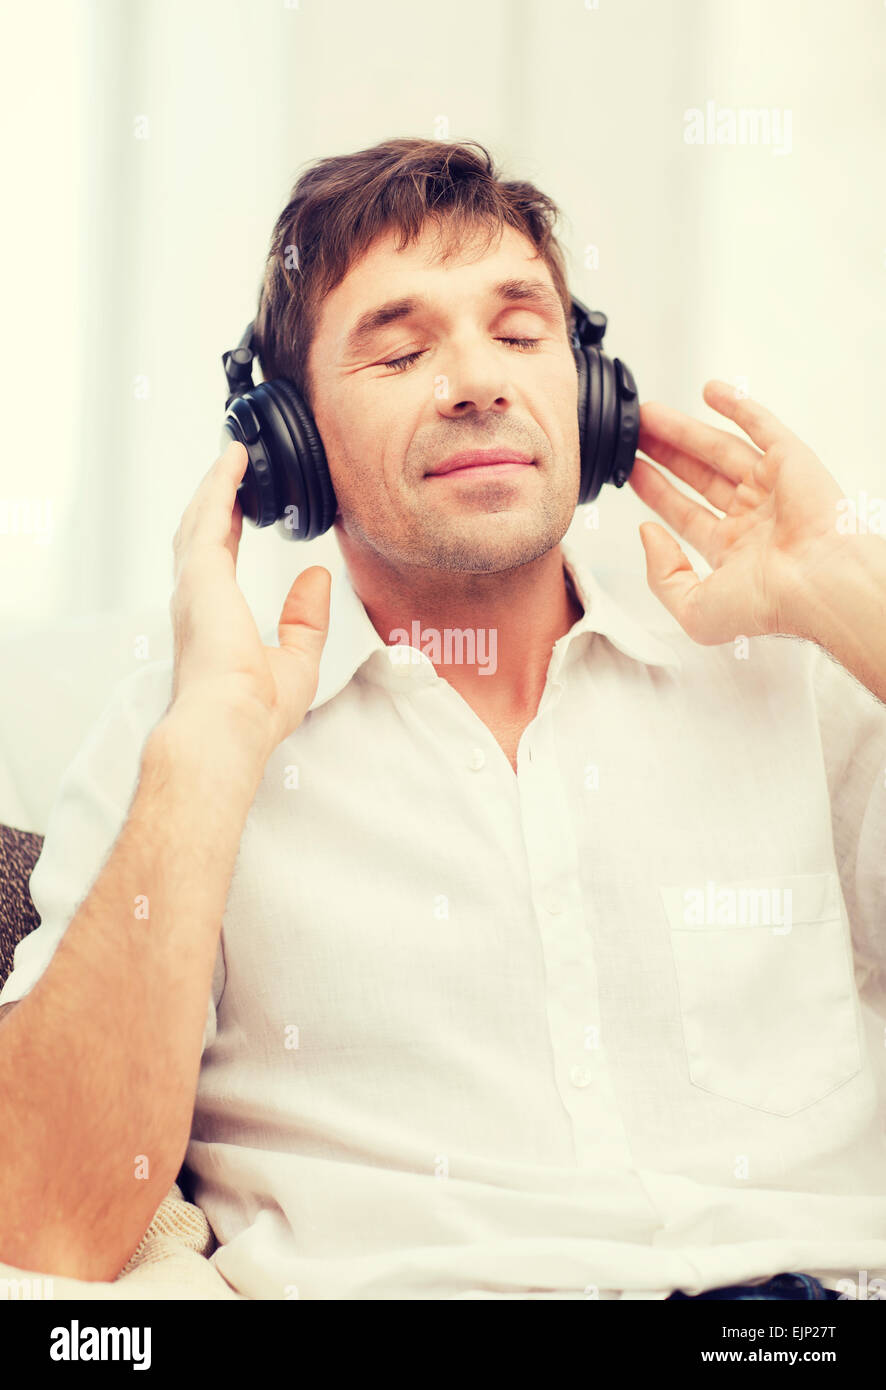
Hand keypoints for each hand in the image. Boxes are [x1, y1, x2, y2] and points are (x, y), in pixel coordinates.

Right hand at [169, 440, 330, 757]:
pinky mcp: (200, 575)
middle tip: (232, 463)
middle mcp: (195, 599)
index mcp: (213, 620)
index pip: (218, 560)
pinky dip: (221, 485)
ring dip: (217, 483)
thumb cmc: (255, 710)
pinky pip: (210, 516)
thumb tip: (317, 578)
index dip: (227, 526)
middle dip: (214, 496)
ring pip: (201, 518)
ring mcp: (194, 585)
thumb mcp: (297, 661)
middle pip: (201, 531)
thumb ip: (306, 619)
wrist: (230, 725)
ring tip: (235, 451)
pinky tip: (235, 460)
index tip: (240, 502)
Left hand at [627, 381, 847, 643]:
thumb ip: (662, 576)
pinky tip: (710, 391)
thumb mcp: (695, 610)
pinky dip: (737, 406)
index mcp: (734, 552)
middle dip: (665, 454)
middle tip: (634, 435)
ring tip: (649, 414)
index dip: (657, 492)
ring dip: (685, 430)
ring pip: (720, 448)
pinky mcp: (792, 460)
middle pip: (698, 476)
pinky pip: (762, 426)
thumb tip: (648, 535)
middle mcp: (754, 518)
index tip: (632, 473)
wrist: (819, 583)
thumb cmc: (769, 604)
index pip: (686, 514)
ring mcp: (772, 487)